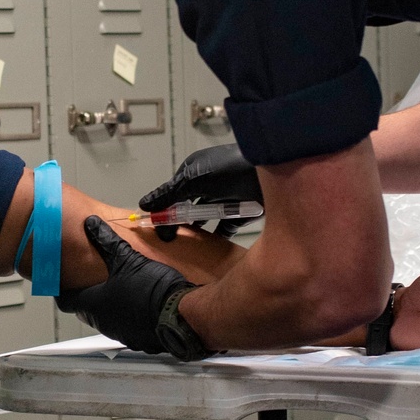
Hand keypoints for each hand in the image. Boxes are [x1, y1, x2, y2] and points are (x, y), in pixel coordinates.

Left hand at [57, 216, 193, 352]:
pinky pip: (126, 326)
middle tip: (90, 278)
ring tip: (116, 287)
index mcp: (94, 304)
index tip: (62, 280)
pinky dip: (126, 314)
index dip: (62, 289)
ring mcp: (122, 333)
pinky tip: (138, 301)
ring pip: (106, 318)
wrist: (182, 316)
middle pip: (85, 309)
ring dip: (107, 304)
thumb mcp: (128, 258)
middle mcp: (104, 322)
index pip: (66, 301)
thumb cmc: (152, 291)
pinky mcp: (140, 339)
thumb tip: (92, 225)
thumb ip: (107, 242)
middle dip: (86, 294)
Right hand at [139, 144, 263, 240]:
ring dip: (199, 231)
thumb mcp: (194, 180)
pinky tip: (211, 250)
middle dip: (180, 223)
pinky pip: (226, 227)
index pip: (172, 195)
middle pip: (188, 208)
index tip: (156, 232)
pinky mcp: (242, 212)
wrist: (276, 170)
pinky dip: (218, 236)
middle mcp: (208, 185)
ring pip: (206, 219)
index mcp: (194, 173)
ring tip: (188, 250)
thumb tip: (143, 205)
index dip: (163, 212)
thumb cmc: (229, 170)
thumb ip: (170, 194)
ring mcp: (225, 198)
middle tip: (171, 243)